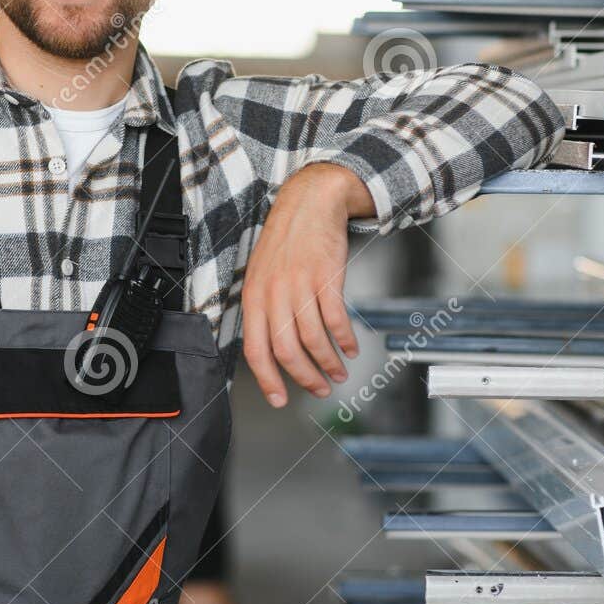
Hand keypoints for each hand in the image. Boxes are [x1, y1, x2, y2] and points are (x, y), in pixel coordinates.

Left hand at [241, 163, 366, 407]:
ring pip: (313, 340)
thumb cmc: (286, 241)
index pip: (255, 350)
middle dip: (305, 378)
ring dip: (328, 363)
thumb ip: (263, 310)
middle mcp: (274, 294)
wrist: (309, 203)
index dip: (268, 380)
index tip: (280, 399)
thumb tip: (270, 350)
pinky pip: (336, 320)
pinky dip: (344, 340)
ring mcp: (300, 286)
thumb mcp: (261, 275)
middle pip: (287, 351)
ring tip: (338, 373)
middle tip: (319, 389)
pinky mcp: (326, 278)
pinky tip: (350, 347)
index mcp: (254, 297)